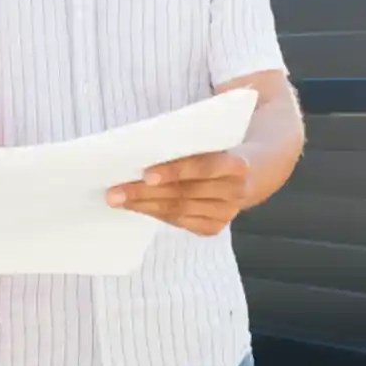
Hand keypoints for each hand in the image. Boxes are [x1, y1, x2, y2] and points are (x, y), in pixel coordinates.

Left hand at [105, 149, 251, 235]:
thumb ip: (188, 138)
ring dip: (145, 205)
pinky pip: (181, 222)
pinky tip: (138, 207)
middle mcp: (235, 191)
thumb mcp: (212, 137)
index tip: (146, 174)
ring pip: (179, 210)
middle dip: (146, 192)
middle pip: (185, 192)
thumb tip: (145, 141)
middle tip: (115, 191)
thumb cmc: (219, 149)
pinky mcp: (214, 227)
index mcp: (237, 164)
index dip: (175, 171)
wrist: (249, 174)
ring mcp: (226, 213)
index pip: (204, 167)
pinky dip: (157, 215)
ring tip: (119, 199)